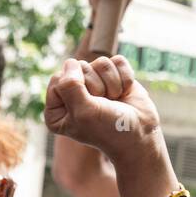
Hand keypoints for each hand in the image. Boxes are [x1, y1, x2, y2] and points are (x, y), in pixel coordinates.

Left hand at [44, 56, 161, 164]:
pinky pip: (117, 61)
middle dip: (97, 87)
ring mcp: (94, 83)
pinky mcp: (113, 76)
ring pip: (100, 62)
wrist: (139, 134)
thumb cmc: (108, 129)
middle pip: (79, 68)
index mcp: (56, 110)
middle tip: (103, 105)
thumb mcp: (83, 112)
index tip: (87, 107)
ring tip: (113, 102)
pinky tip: (124, 94)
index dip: (76, 88)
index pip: (58, 79)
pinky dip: (124, 78)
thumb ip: (70, 86)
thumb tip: (70, 62)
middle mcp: (72, 95)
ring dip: (111, 84)